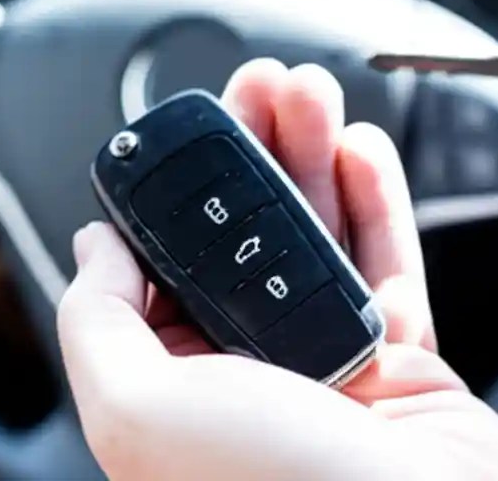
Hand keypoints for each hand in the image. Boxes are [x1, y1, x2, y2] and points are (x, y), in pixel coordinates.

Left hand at [58, 61, 497, 479]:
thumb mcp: (137, 411)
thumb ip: (98, 322)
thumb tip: (93, 248)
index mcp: (173, 395)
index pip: (160, 271)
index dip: (173, 192)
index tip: (184, 129)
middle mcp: (250, 380)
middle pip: (245, 240)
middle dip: (252, 155)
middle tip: (263, 85)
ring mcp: (329, 371)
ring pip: (317, 240)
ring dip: (313, 159)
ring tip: (314, 92)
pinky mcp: (404, 366)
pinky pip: (386, 267)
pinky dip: (377, 204)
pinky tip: (362, 150)